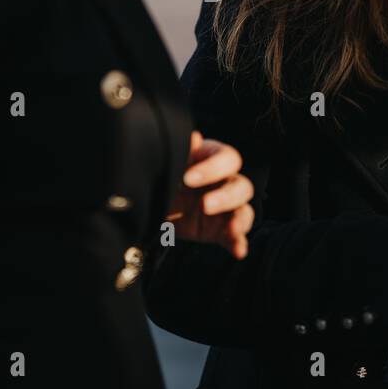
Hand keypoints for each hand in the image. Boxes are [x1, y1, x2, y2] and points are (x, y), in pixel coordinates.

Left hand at [165, 132, 253, 259]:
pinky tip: (239, 251)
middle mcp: (222, 182)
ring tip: (232, 229)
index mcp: (211, 159)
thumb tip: (194, 137)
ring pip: (244, 210)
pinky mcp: (219, 230)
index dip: (214, 168)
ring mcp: (224, 208)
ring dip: (240, 220)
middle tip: (204, 205)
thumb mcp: (164, 163)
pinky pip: (235, 237)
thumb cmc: (156, 176)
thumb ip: (180, 150)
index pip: (228, 159)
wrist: (142, 206)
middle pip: (241, 185)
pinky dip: (239, 243)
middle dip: (226, 196)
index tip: (188, 179)